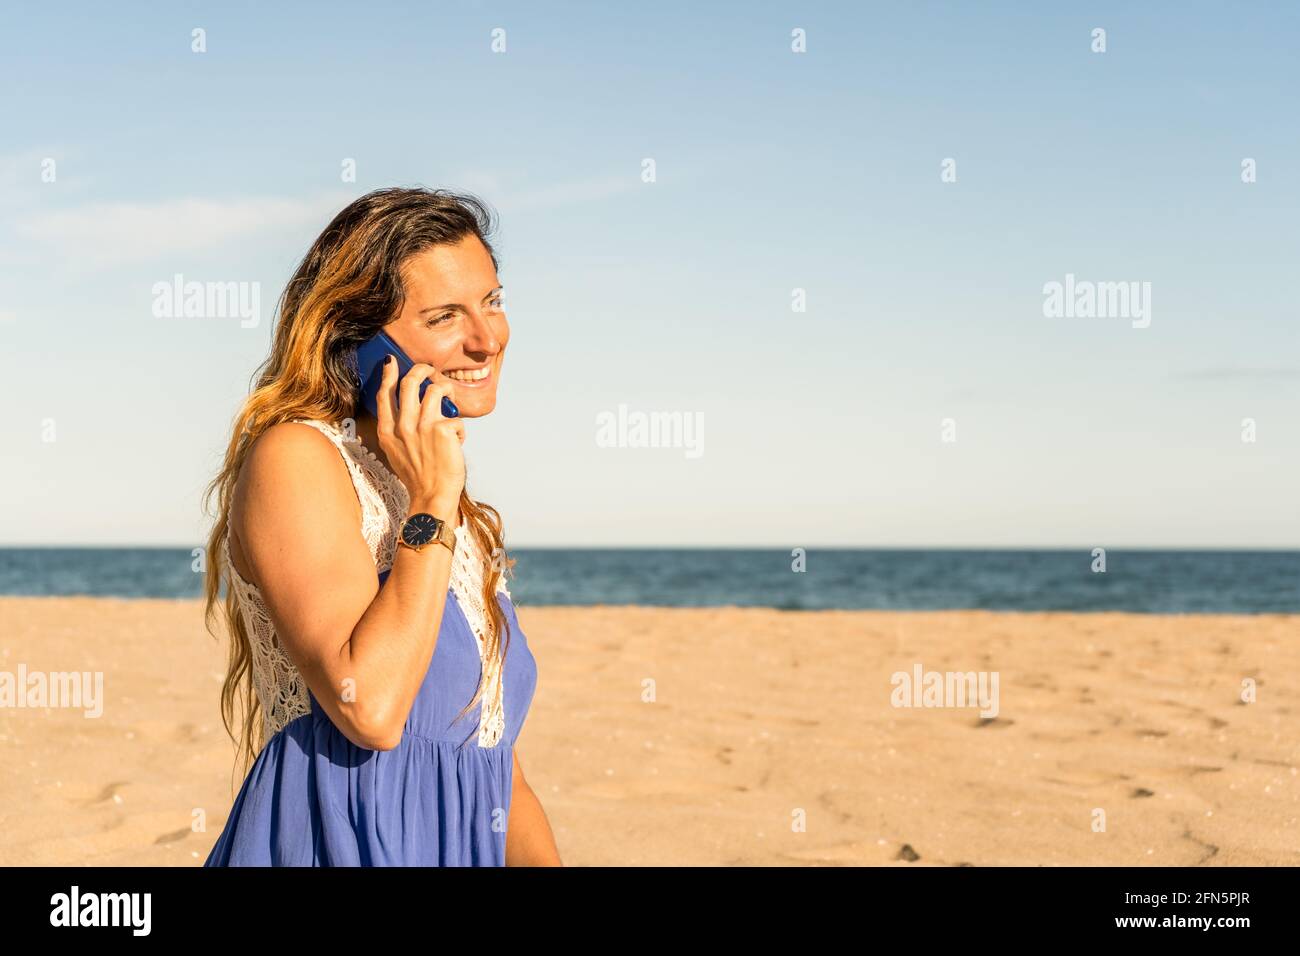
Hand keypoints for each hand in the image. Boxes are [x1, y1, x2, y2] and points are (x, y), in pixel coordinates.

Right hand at [374, 355, 465, 511]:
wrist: (432, 496)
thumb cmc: (418, 475)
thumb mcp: (396, 451)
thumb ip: (397, 429)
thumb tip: (407, 407)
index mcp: (388, 431)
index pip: (384, 394)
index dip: (388, 374)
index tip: (392, 361)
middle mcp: (402, 426)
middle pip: (409, 383)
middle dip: (421, 369)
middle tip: (430, 369)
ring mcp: (422, 426)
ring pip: (435, 390)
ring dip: (446, 391)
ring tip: (450, 400)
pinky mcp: (442, 430)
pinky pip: (455, 418)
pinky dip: (459, 429)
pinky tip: (457, 443)